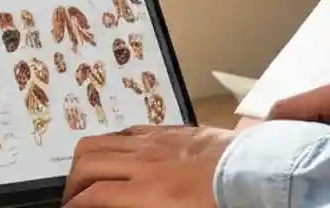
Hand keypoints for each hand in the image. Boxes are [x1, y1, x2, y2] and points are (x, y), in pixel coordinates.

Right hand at [63, 125, 232, 207]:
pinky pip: (129, 130)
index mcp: (147, 193)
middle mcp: (145, 162)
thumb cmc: (222, 205)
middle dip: (72, 184)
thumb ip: (138, 207)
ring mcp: (156, 141)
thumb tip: (116, 201)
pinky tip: (118, 156)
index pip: (92, 196)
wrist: (257, 172)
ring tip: (87, 177)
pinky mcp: (171, 130)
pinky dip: (113, 143)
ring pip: (102, 140)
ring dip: (87, 160)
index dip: (74, 206)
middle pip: (87, 163)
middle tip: (74, 199)